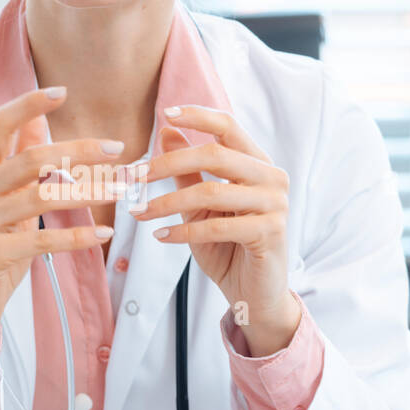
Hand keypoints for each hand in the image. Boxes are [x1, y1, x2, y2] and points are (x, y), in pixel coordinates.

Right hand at [0, 87, 124, 376]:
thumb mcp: (5, 202)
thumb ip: (18, 164)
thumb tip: (36, 119)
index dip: (27, 105)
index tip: (61, 91)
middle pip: (30, 159)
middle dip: (79, 151)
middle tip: (117, 149)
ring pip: (40, 197)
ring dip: (88, 191)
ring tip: (121, 189)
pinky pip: (42, 239)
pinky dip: (77, 236)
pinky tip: (104, 233)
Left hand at [130, 105, 299, 355]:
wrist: (253, 296)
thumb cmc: (228, 248)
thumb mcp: (201, 206)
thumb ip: (188, 171)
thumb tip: (167, 131)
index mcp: (257, 163)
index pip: (228, 126)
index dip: (198, 116)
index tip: (165, 113)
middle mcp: (271, 177)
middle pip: (215, 154)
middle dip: (169, 163)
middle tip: (134, 176)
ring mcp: (275, 203)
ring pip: (211, 191)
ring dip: (168, 202)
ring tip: (139, 213)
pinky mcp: (270, 231)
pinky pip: (218, 225)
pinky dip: (183, 231)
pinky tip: (160, 236)